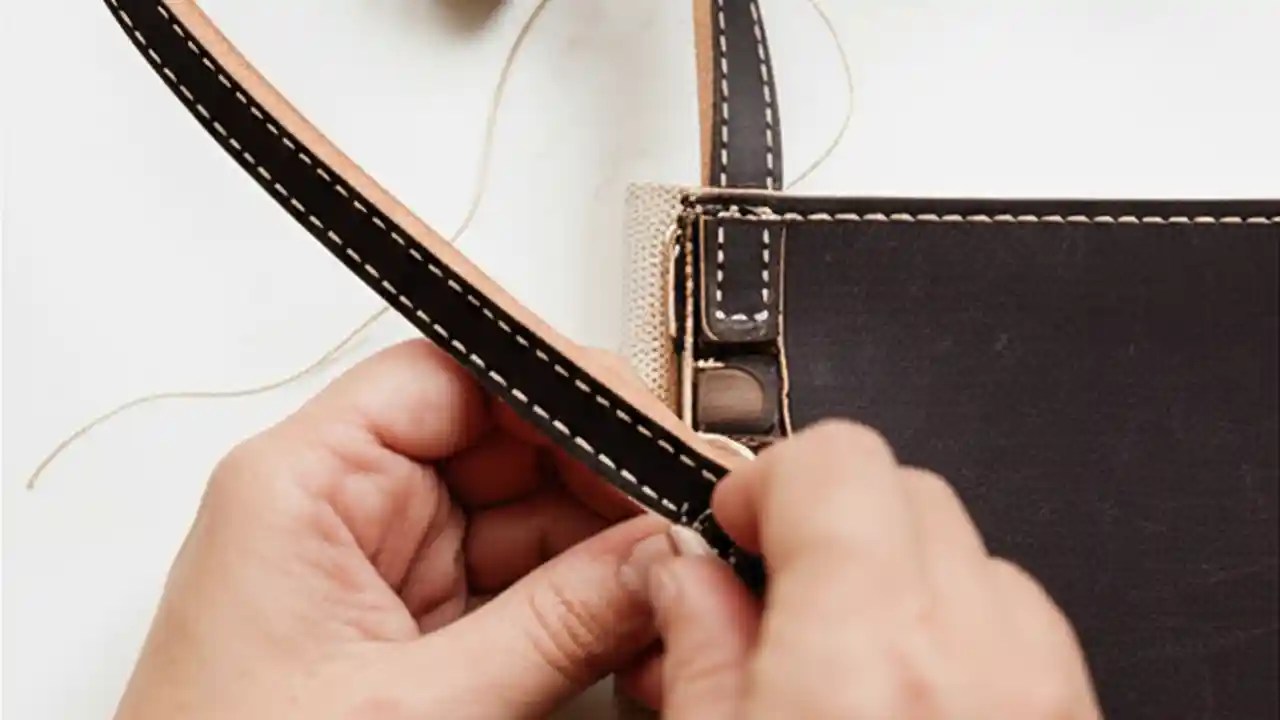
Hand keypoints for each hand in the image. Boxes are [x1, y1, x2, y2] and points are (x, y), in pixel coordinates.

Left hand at [114, 339, 674, 719]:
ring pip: (523, 514)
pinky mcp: (408, 623)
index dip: (559, 386)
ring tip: (673, 575)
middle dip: (602, 475)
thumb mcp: (420, 710)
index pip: (451, 375)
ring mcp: (381, 565)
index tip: (645, 429)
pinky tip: (632, 614)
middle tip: (685, 513)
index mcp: (303, 484)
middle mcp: (342, 507)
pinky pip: (515, 580)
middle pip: (502, 439)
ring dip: (602, 543)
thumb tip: (661, 558)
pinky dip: (578, 598)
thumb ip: (558, 626)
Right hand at [629, 421, 1102, 718]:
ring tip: (840, 654)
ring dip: (897, 574)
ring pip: (969, 551)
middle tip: (771, 591)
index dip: (767, 478)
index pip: (834, 459)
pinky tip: (909, 694)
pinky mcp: (1076, 713)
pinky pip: (1020, 621)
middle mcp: (975, 657)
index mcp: (865, 653)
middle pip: (905, 488)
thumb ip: (695, 647)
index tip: (736, 525)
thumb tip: (685, 574)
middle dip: (828, 521)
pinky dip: (959, 627)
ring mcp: (1041, 687)